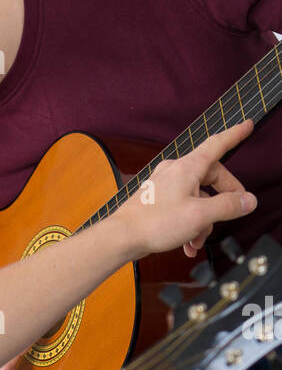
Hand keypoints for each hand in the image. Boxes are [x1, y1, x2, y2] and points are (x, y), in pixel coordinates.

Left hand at [114, 120, 256, 259]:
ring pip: (196, 197)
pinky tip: (187, 243)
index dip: (235, 135)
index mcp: (187, 167)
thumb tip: (248, 200)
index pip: (217, 145)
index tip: (247, 126)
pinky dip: (188, 224)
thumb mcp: (200, 215)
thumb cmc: (154, 223)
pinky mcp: (157, 199)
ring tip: (198, 241)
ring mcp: (165, 185)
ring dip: (202, 220)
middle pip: (210, 178)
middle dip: (220, 202)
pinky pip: (181, 207)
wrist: (121, 237)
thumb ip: (227, 206)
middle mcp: (175, 171)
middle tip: (230, 216)